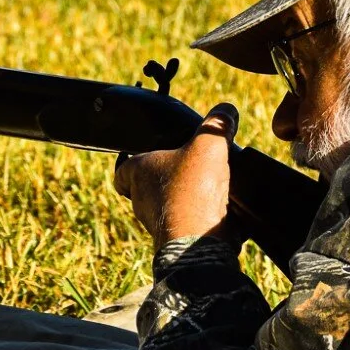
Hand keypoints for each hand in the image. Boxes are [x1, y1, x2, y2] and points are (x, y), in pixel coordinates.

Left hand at [112, 103, 238, 249]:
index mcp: (138, 172)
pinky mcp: (178, 239)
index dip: (131, 160)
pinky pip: (187, 224)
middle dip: (168, 177)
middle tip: (189, 167)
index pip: (123, 168)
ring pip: (168, 206)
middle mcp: (143, 200)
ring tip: (209, 187)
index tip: (145, 156)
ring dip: (185, 198)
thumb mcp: (209, 144)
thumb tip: (226, 110)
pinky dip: (200, 217)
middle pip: (148, 186)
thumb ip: (216, 124)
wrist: (200, 239)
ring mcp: (159, 223)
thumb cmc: (192, 189)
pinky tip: (220, 210)